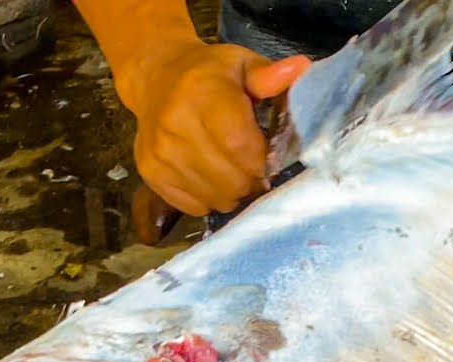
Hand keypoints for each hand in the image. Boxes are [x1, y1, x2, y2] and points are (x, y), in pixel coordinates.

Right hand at [117, 41, 309, 215]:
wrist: (155, 78)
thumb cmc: (208, 73)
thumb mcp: (240, 64)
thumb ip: (268, 75)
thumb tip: (301, 70)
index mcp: (201, 94)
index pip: (239, 145)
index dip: (262, 161)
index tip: (269, 159)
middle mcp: (175, 125)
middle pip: (231, 180)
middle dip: (252, 180)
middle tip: (254, 167)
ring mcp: (161, 154)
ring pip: (216, 199)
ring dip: (233, 192)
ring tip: (233, 170)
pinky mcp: (151, 174)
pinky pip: (194, 206)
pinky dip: (210, 198)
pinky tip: (211, 177)